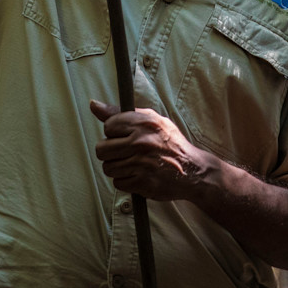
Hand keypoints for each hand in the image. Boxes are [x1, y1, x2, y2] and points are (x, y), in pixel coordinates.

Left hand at [91, 100, 213, 201]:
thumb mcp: (152, 120)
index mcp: (144, 123)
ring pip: (108, 167)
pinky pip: (118, 183)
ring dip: (118, 168)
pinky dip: (126, 181)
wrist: (192, 169)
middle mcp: (141, 142)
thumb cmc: (170, 143)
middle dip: (110, 152)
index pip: (109, 126)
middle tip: (124, 152)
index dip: (114, 132)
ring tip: (133, 164)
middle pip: (102, 149)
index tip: (123, 136)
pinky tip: (138, 175)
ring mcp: (141, 163)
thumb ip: (120, 113)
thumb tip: (94, 105)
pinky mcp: (142, 182)